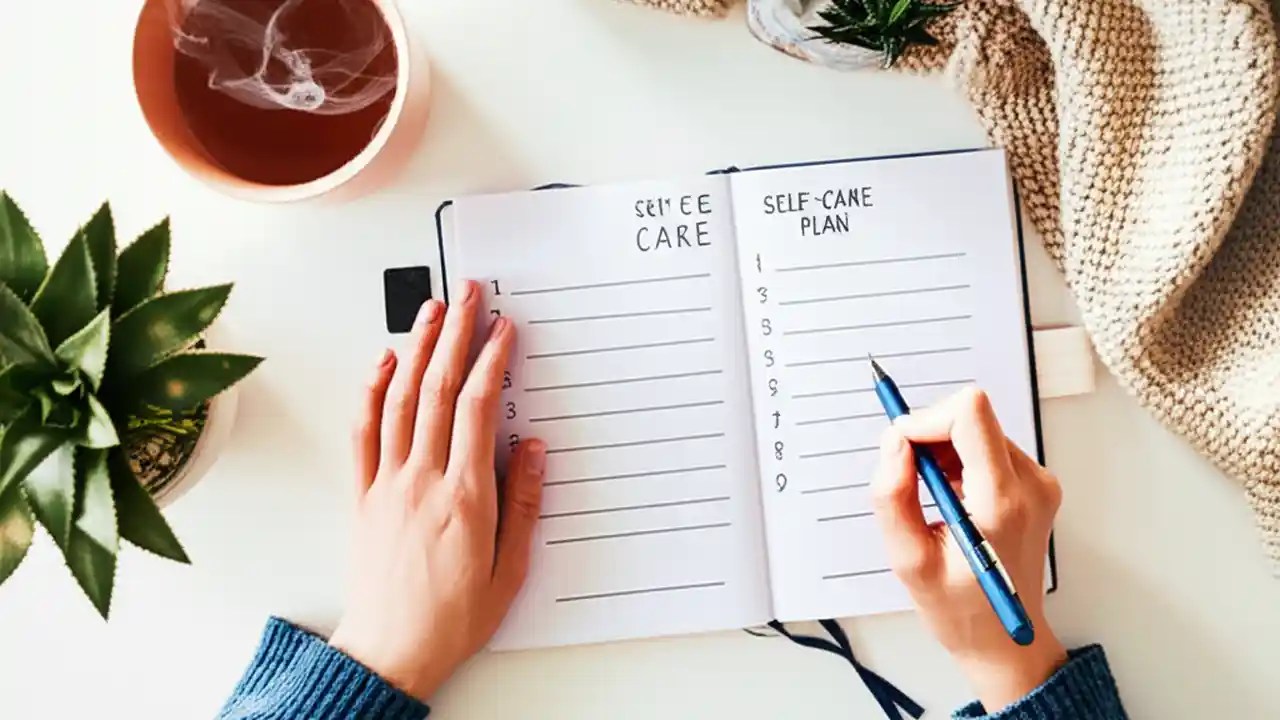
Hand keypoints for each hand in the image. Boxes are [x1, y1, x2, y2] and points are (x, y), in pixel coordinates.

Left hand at [329, 281, 546, 699]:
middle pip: (437, 390)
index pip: (476, 409)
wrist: (391, 650)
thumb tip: (532, 447)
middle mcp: (421, 481)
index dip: (490, 360)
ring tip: (430, 311)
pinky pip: (363, 433)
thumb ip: (523, 503)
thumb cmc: (454, 617)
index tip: (503, 329)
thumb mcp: (510, 569)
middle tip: (467, 294)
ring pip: (399, 401)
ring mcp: (387, 485)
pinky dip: (371, 392)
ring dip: (415, 349)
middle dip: (455, 334)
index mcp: (465, 498)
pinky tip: (382, 363)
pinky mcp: (363, 496)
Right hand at [871, 387, 1066, 711]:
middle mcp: (1030, 484)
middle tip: (909, 479)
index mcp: (1002, 501)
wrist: (1004, 639)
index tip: (900, 447)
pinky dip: (958, 461)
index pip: (970, 414)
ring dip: (942, 452)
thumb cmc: (958, 609)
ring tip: (931, 498)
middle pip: (972, 417)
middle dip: (929, 438)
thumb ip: (893, 496)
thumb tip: (893, 442)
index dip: (926, 420)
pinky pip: (987, 446)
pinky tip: (950, 498)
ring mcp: (1039, 482)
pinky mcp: (1036, 484)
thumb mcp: (909, 560)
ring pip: (977, 428)